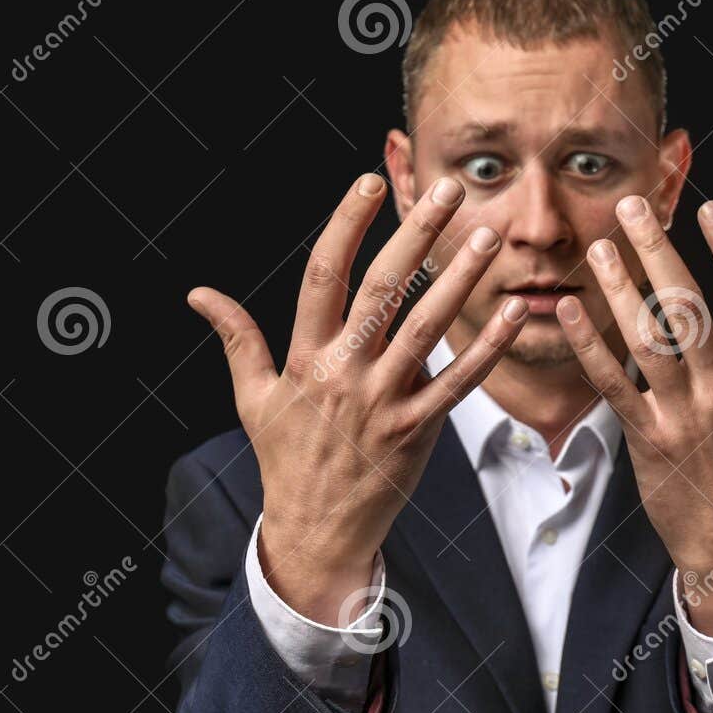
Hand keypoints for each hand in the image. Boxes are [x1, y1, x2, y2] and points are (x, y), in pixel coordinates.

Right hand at [188, 173, 528, 624]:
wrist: (316, 530)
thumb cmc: (287, 459)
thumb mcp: (253, 398)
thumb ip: (237, 339)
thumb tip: (199, 294)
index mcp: (304, 357)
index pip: (322, 274)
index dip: (345, 225)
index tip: (369, 182)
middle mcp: (343, 373)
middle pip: (382, 289)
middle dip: (415, 235)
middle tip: (447, 190)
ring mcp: (382, 402)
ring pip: (425, 329)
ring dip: (459, 281)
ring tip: (488, 238)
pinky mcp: (416, 431)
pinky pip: (457, 384)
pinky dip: (487, 349)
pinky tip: (513, 314)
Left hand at [555, 194, 712, 640]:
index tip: (711, 208)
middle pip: (691, 308)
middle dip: (661, 252)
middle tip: (635, 207)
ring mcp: (684, 417)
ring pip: (649, 341)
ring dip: (620, 290)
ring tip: (599, 247)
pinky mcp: (648, 442)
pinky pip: (614, 387)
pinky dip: (589, 348)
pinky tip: (568, 313)